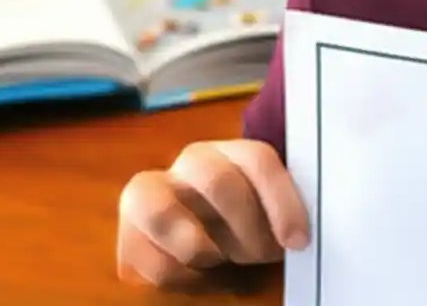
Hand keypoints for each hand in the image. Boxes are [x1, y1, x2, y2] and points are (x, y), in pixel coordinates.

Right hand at [116, 139, 309, 287]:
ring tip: (217, 260)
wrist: (203, 230)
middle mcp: (193, 163)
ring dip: (196, 246)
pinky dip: (172, 271)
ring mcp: (154, 189)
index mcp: (235, 152)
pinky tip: (192, 274)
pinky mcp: (128, 224)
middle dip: (243, 227)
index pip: (258, 161)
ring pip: (160, 208)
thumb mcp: (272, 213)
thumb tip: (297, 236)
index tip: (297, 240)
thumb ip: (284, 212)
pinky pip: (138, 250)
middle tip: (256, 255)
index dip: (280, 200)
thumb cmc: (250, 223)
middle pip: (216, 180)